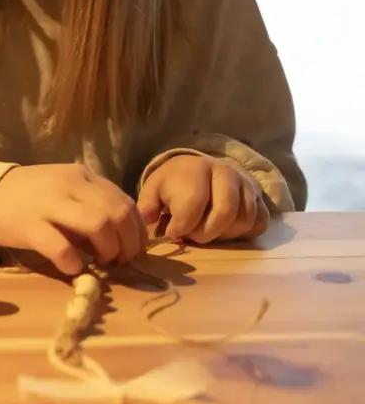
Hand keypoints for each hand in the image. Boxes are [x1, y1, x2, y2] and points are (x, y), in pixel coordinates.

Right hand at [0, 163, 146, 274]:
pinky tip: (72, 268)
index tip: (134, 250)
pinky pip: (62, 247)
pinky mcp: (29, 225)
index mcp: (80, 175)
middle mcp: (68, 184)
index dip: (137, 231)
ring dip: (108, 250)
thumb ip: (91, 204)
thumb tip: (121, 238)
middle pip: (117, 213)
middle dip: (127, 242)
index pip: (124, 201)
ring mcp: (48, 203)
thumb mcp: (63, 190)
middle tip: (121, 260)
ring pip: (98, 224)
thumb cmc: (27, 197)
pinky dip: (74, 263)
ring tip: (102, 263)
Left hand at [137, 153, 269, 243]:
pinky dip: (242, 234)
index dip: (181, 227)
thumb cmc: (174, 184)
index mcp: (196, 168)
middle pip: (225, 212)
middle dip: (205, 233)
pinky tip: (224, 231)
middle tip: (192, 235)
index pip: (193, 204)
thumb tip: (144, 220)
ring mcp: (247, 185)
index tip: (172, 231)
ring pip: (243, 221)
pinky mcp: (260, 199)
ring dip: (223, 235)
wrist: (199, 170)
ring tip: (206, 230)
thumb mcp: (154, 190)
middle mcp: (226, 173)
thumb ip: (147, 206)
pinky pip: (259, 224)